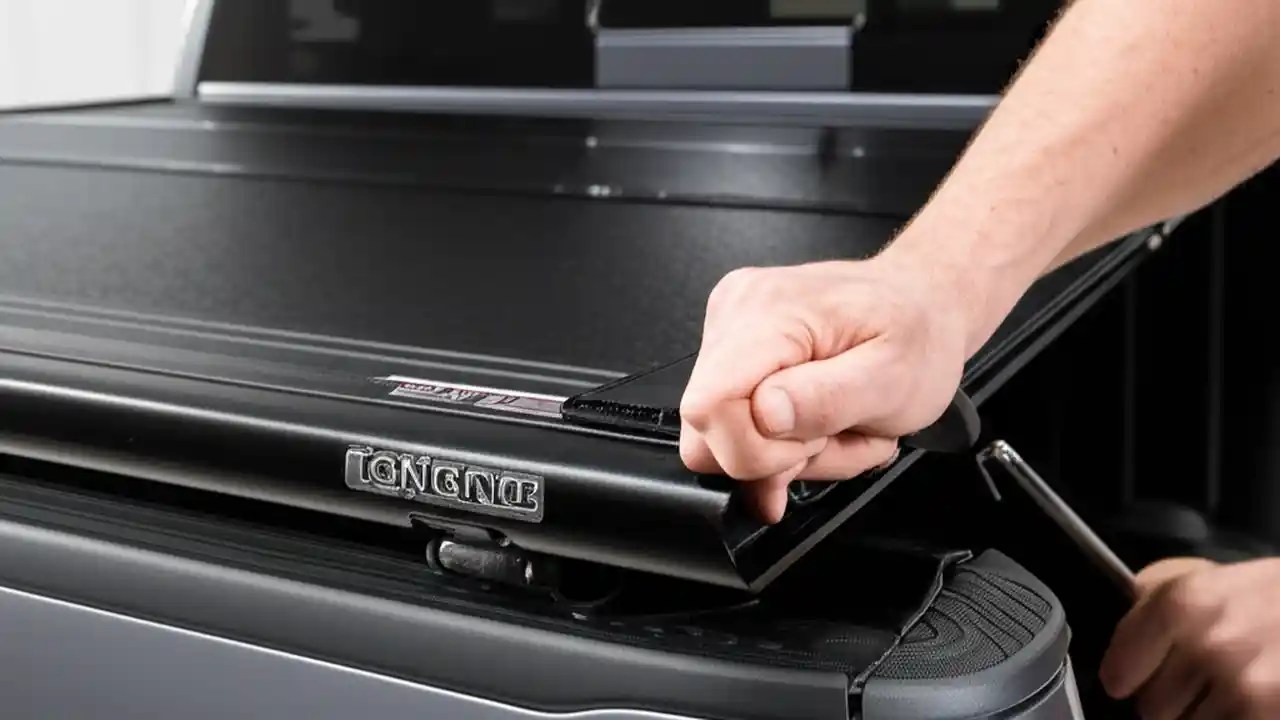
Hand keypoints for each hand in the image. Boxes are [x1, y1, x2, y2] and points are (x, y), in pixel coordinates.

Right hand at [678, 249, 977, 523]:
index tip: (812, 439)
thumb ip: (828, 400)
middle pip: (706, 433)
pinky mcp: (731, 349)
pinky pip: (731, 423)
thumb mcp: (896, 378)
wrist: (923, 301)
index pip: (708, 408)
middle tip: (834, 432)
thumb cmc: (918, 333)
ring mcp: (727, 329)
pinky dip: (778, 438)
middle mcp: (736, 313)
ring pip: (719, 438)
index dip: (756, 449)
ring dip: (783, 452)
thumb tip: (764, 416)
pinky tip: (816, 416)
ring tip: (835, 423)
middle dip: (776, 457)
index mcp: (769, 313)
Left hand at [1101, 556, 1279, 719]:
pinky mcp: (1267, 716)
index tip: (1131, 679)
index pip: (1119, 669)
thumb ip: (1159, 592)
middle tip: (1203, 681)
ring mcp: (1244, 689)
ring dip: (1205, 716)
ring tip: (1235, 689)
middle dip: (1171, 699)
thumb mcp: (1214, 575)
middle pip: (1151, 708)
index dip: (1126, 677)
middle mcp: (1211, 647)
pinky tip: (1252, 702)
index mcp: (1186, 604)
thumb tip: (1126, 613)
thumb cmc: (1278, 597)